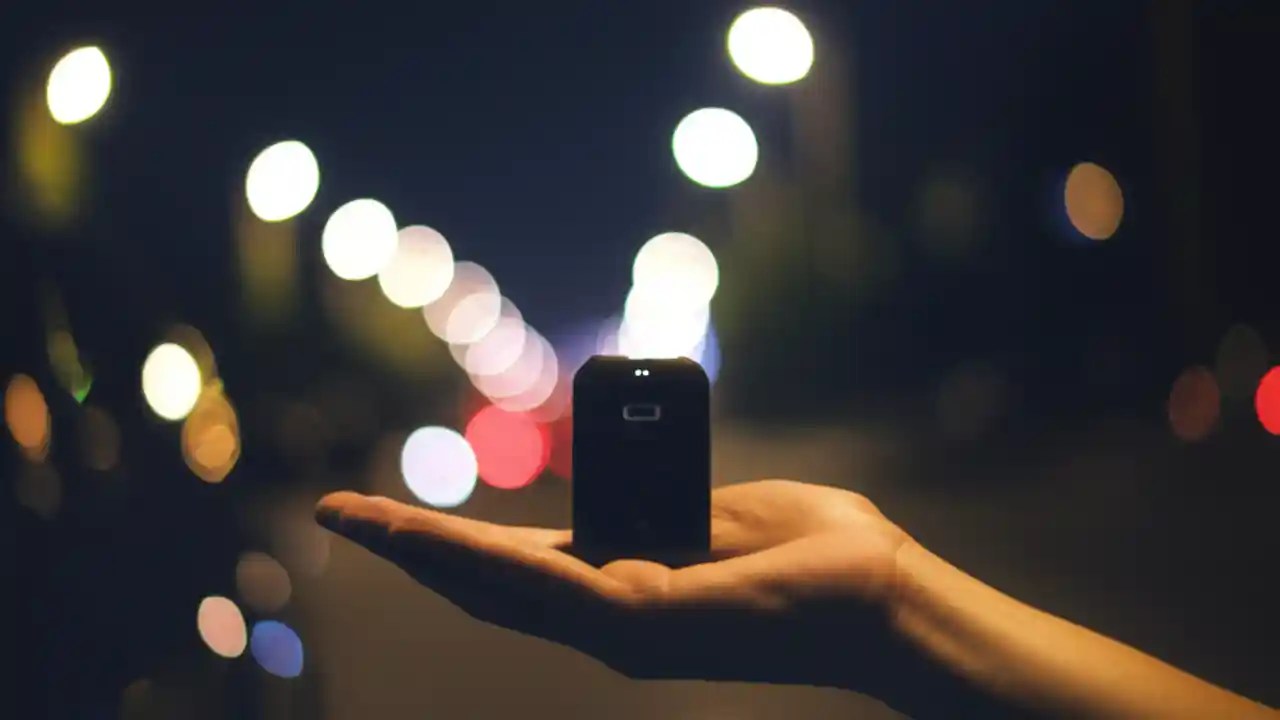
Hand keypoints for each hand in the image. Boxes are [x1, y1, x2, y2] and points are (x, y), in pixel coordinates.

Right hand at [316, 480, 918, 694]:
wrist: (883, 591)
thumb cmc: (819, 549)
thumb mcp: (723, 508)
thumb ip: (664, 499)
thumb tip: (629, 480)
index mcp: (625, 583)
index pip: (518, 565)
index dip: (449, 543)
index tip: (394, 518)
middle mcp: (609, 615)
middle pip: (487, 583)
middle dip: (409, 550)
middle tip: (336, 514)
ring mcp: (621, 625)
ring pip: (499, 589)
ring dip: (423, 553)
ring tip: (356, 521)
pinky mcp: (645, 622)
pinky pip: (548, 586)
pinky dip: (482, 562)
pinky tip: (430, 541)